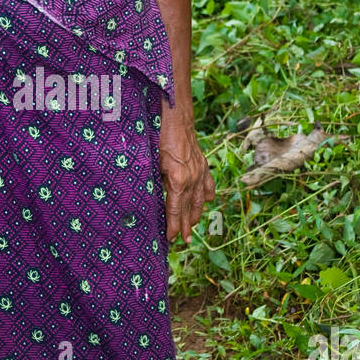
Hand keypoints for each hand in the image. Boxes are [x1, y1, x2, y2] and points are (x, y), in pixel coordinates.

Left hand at [158, 112, 215, 242]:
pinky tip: (206, 201)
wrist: (177, 119)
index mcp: (178, 181)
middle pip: (189, 209)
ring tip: (192, 227)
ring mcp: (200, 173)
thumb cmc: (160, 138)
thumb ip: (155, 182)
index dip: (173, 226)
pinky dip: (206, 195)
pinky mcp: (203, 165)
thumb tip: (151, 200)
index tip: (171, 238)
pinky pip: (207, 184)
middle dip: (185, 226)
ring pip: (199, 200)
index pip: (175, 210)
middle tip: (182, 241)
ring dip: (196, 214)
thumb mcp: (151, 162)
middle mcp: (192, 179)